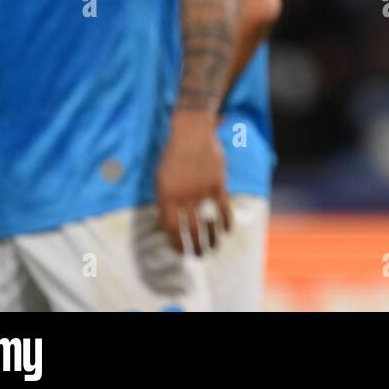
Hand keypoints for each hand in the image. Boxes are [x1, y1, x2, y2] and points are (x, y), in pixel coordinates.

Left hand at [156, 109, 232, 254]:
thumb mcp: (161, 177)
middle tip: (198, 256)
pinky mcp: (217, 184)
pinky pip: (223, 208)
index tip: (180, 252)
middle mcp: (183, 197)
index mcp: (165, 196)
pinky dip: (226, 221)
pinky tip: (227, 231)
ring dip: (211, 239)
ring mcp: (201, 191)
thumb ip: (165, 200)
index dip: (176, 243)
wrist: (191, 132)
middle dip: (194, 247)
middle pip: (189, 230)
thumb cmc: (173, 154)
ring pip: (207, 223)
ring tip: (213, 248)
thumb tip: (166, 222)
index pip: (170, 228)